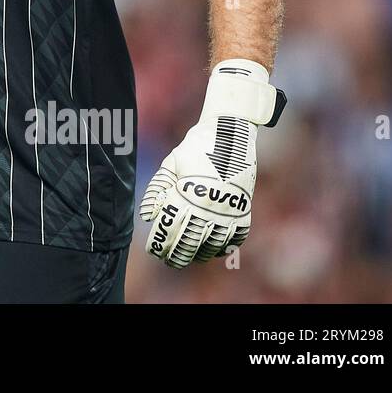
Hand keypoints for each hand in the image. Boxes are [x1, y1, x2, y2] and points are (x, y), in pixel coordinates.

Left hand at [139, 59, 282, 267]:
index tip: (154, 251)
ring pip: (213, 243)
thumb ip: (158, 190)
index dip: (161, 242)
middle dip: (177, 254)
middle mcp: (208, 205)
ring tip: (189, 258)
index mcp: (187, 193)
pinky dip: (224, 247)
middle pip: (190, 240)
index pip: (170, 227)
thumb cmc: (196, 147)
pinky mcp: (244, 209)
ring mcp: (229, 209)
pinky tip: (213, 250)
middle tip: (169, 260)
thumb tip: (147, 216)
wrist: (230, 133)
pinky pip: (235, 237)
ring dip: (200, 254)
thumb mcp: (172, 164)